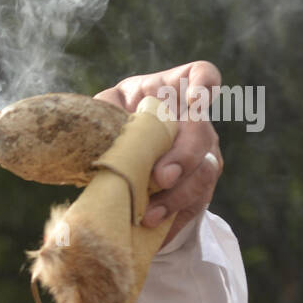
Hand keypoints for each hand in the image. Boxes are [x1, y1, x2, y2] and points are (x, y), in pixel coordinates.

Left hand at [94, 60, 223, 244]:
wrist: (126, 160)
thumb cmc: (117, 122)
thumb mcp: (108, 109)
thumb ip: (104, 108)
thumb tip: (97, 122)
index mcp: (172, 93)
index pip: (201, 75)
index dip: (204, 84)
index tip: (195, 101)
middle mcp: (195, 122)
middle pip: (202, 132)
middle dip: (184, 156)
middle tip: (161, 177)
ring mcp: (203, 155)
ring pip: (205, 171)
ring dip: (178, 194)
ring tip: (149, 214)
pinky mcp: (200, 188)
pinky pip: (195, 203)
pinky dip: (172, 217)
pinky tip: (152, 227)